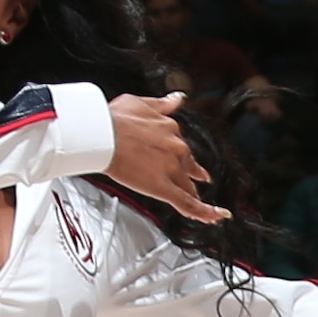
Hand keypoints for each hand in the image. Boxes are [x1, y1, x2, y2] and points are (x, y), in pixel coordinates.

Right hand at [105, 95, 223, 222]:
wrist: (103, 133)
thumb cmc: (114, 119)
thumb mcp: (141, 102)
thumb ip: (163, 104)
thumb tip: (178, 99)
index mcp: (170, 129)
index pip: (182, 147)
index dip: (185, 157)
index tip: (190, 163)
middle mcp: (176, 148)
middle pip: (187, 167)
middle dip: (190, 176)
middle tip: (194, 183)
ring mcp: (171, 169)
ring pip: (188, 186)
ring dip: (194, 195)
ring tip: (204, 207)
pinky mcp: (164, 187)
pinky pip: (188, 203)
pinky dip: (204, 212)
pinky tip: (214, 217)